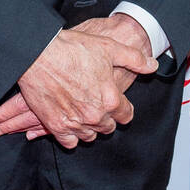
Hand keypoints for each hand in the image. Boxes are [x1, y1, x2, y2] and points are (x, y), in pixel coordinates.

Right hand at [0, 23, 155, 148]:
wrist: (37, 53)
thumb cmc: (72, 49)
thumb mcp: (109, 48)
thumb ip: (134, 59)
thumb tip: (152, 65)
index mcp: (110, 98)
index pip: (126, 115)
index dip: (123, 108)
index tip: (118, 104)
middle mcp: (95, 115)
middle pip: (108, 127)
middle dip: (106, 117)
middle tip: (98, 104)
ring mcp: (75, 122)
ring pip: (90, 136)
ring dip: (90, 127)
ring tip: (84, 113)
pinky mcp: (56, 126)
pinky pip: (70, 142)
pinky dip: (71, 135)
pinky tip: (71, 122)